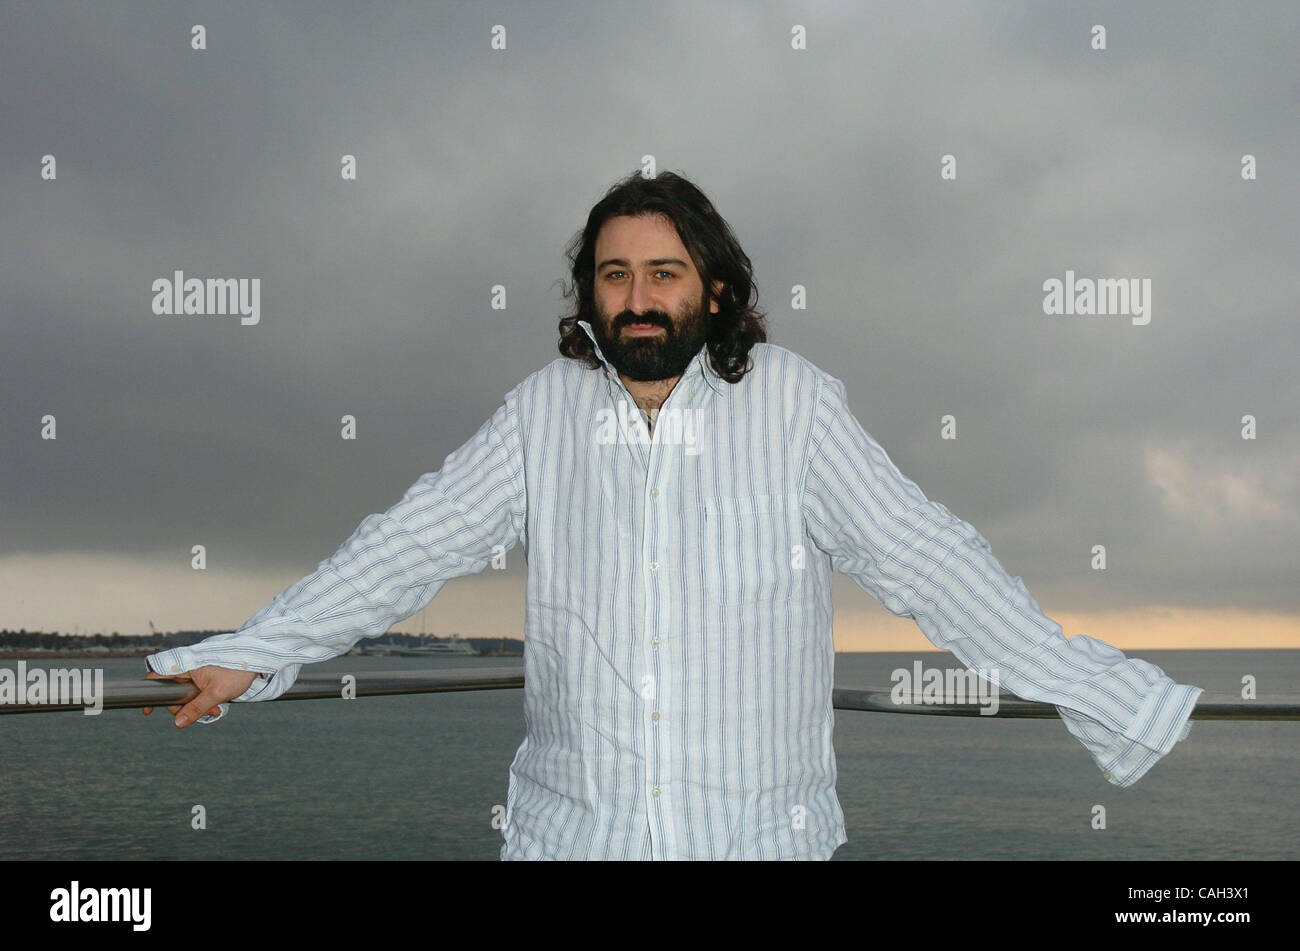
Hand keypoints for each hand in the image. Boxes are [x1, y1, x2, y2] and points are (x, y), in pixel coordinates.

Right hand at [141, 665, 258, 726]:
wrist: (258, 661)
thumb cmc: (237, 671)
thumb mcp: (216, 694)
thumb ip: (196, 709)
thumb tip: (178, 723)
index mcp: (185, 665)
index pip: (156, 676)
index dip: (150, 693)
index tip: (149, 711)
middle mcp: (187, 667)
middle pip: (171, 692)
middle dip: (184, 706)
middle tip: (205, 714)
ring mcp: (195, 672)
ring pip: (185, 694)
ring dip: (196, 706)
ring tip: (215, 710)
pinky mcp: (204, 677)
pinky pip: (196, 692)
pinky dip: (203, 701)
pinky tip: (216, 707)